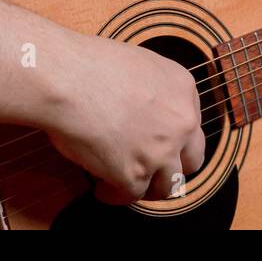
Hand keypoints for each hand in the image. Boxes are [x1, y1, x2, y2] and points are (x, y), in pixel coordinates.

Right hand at [45, 35, 205, 204]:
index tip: (159, 144)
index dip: (175, 138)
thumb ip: (153, 90)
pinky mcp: (133, 174)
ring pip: (167, 185)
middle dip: (172, 168)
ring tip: (128, 184)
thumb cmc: (90, 65)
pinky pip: (130, 196)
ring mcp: (160, 151)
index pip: (191, 125)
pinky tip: (101, 188)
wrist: (69, 79)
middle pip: (191, 160)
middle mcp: (180, 122)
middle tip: (153, 170)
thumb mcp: (140, 64)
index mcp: (183, 90)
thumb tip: (141, 109)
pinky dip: (114, 195)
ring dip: (148, 186)